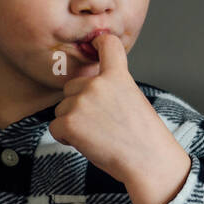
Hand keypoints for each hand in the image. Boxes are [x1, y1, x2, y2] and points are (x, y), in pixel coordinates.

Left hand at [48, 32, 190, 203]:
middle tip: (102, 123)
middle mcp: (97, 84)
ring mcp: (81, 102)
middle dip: (80, 104)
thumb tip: (90, 90)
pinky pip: (55, 126)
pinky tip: (87, 143)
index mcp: (118, 76)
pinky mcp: (69, 122)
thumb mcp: (134, 99)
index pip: (107, 45)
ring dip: (73, 122)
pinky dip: (66, 137)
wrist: (148, 160)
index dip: (100, 42)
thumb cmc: (144, 136)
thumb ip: (113, 87)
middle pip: (72, 87)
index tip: (96, 43)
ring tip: (98, 135)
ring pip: (63, 108)